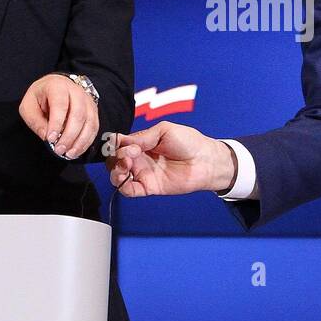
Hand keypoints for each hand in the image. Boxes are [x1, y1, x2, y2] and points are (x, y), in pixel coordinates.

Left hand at [19, 73, 98, 158]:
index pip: (60, 104)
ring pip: (89, 122)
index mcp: (57, 86)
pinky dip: (86, 141)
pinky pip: (94, 127)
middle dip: (69, 135)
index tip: (50, 139)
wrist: (54, 87)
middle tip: (59, 150)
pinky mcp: (93, 110)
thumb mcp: (28, 107)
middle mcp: (76, 90)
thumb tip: (47, 137)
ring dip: (80, 141)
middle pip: (78, 114)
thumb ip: (35, 121)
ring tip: (69, 154)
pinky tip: (77, 150)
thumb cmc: (40, 98)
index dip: (56, 123)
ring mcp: (87, 100)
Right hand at [106, 121, 236, 195]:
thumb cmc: (189, 142)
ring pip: (117, 175)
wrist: (205, 160)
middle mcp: (140, 158)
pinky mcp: (149, 187)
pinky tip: (128, 178)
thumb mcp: (164, 130)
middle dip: (116, 157)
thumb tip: (123, 141)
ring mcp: (143, 173)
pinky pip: (129, 190)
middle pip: (114, 160)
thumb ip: (143, 136)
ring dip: (116, 171)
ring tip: (127, 166)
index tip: (124, 143)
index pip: (119, 144)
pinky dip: (123, 186)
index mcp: (142, 143)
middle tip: (130, 154)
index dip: (116, 144)